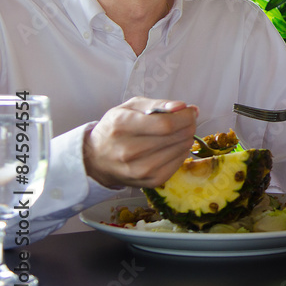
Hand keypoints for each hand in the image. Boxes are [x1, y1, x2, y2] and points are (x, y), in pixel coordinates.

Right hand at [83, 98, 198, 188]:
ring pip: (180, 150)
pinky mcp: (150, 182)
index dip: (185, 116)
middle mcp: (129, 150)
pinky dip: (181, 152)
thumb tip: (184, 107)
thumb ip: (158, 104)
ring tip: (177, 133)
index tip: (190, 111)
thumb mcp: (130, 107)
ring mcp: (140, 170)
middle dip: (188, 125)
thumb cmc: (116, 128)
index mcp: (122, 126)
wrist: (96, 158)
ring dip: (186, 138)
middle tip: (186, 120)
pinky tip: (172, 146)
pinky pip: (178, 163)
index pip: (166, 124)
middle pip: (175, 137)